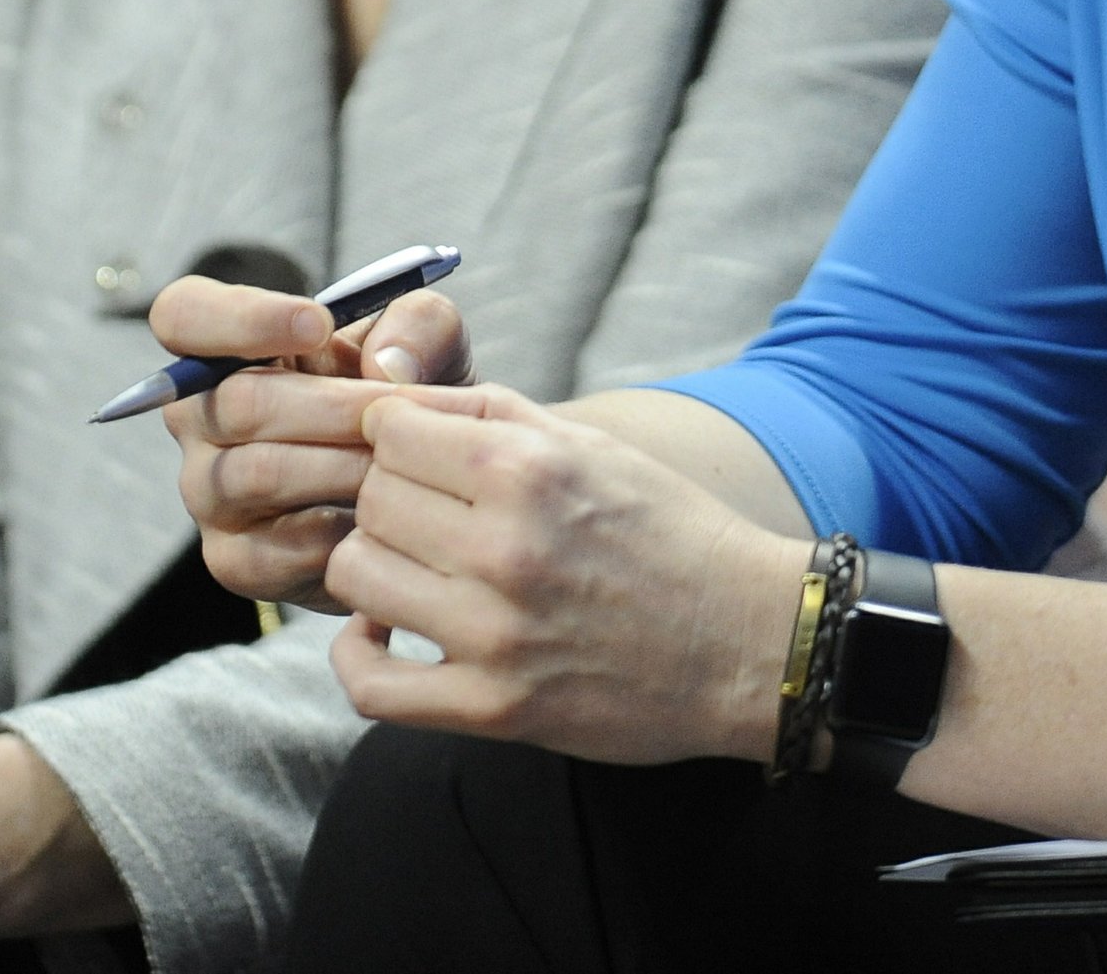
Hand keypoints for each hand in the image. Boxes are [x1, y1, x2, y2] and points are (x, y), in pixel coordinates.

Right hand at [154, 275, 470, 610]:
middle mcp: (200, 417)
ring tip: (401, 461)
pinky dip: (338, 530)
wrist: (422, 485)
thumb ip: (418, 325)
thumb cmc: (408, 395)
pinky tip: (382, 516)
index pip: (184, 314)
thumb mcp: (430, 341)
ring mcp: (207, 492)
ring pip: (258, 472)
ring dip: (341, 465)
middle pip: (238, 402)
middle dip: (332, 406)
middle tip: (399, 411)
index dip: (241, 317)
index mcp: (226, 346)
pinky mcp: (233, 558)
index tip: (320, 323)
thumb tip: (387, 367)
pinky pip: (274, 546)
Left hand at [322, 383, 806, 766]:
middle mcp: (505, 545)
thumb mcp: (594, 447)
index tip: (419, 457)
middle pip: (369, 500)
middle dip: (390, 500)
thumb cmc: (672, 533)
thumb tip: (394, 398)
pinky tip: (383, 635)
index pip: (387, 430)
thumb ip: (493, 412)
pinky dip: (358, 658)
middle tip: (429, 516)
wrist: (751, 642)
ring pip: (356, 577)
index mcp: (529, 468)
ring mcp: (494, 632)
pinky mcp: (492, 707)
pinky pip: (369, 685)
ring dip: (377, 569)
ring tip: (417, 570)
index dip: (396, 438)